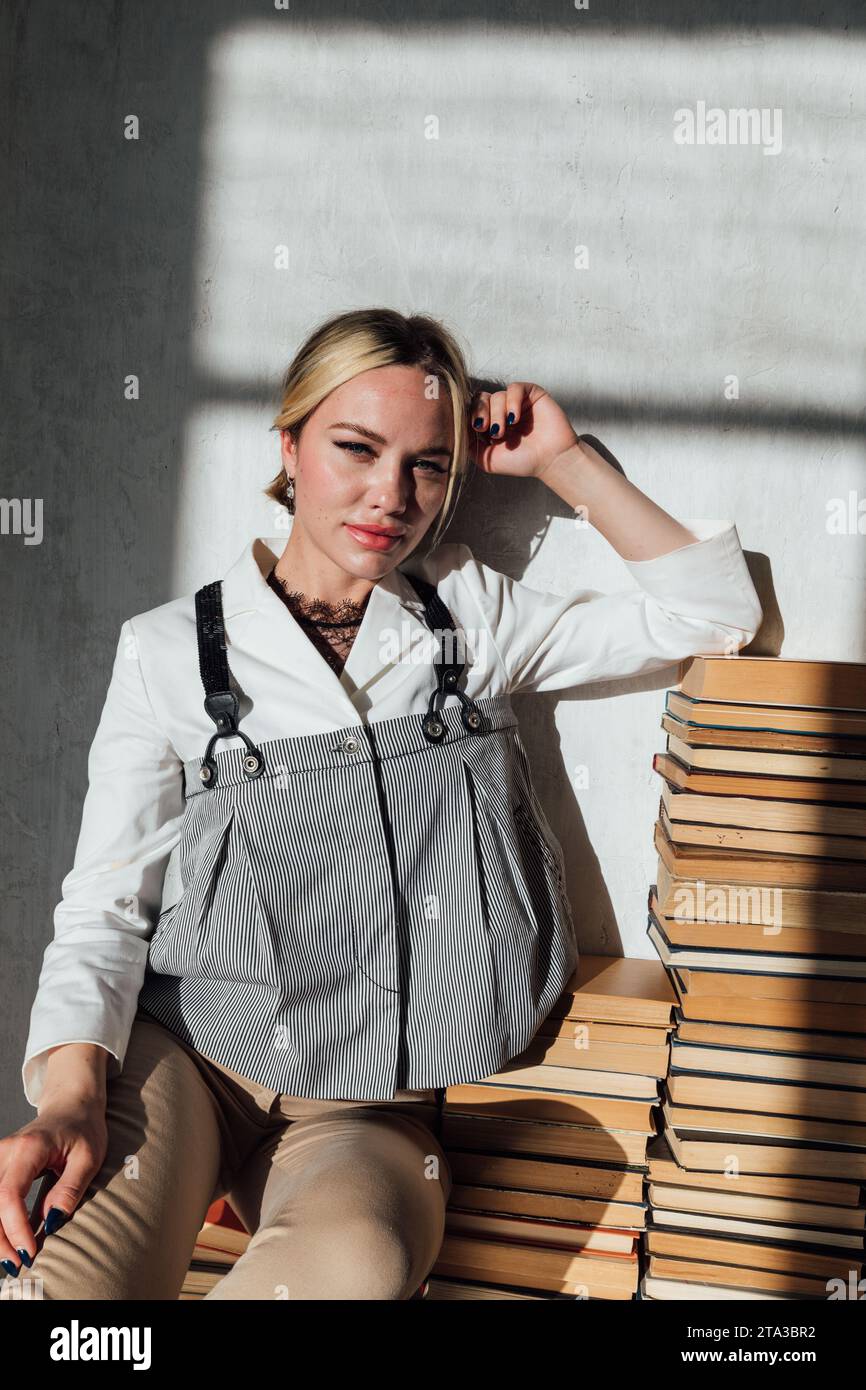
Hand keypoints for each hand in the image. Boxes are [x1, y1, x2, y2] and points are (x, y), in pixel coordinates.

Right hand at [0, 1099, 107, 1275]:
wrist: (71, 1106)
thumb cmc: (83, 1130)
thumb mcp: (89, 1157)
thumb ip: (70, 1188)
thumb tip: (52, 1222)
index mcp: (30, 1147)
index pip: (9, 1194)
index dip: (15, 1228)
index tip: (30, 1252)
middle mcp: (5, 1151)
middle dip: (0, 1240)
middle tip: (19, 1265)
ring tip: (13, 1257)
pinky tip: (8, 1240)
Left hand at [469, 382, 578, 479]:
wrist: (550, 460)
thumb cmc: (521, 462)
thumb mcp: (485, 458)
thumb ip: (467, 444)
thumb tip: (452, 428)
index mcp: (489, 424)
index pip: (470, 409)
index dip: (468, 415)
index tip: (473, 429)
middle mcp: (501, 411)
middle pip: (480, 399)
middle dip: (480, 413)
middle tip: (488, 430)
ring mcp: (516, 402)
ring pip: (496, 395)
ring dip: (497, 413)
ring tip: (505, 430)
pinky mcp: (531, 394)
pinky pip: (514, 388)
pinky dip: (511, 401)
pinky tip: (514, 418)